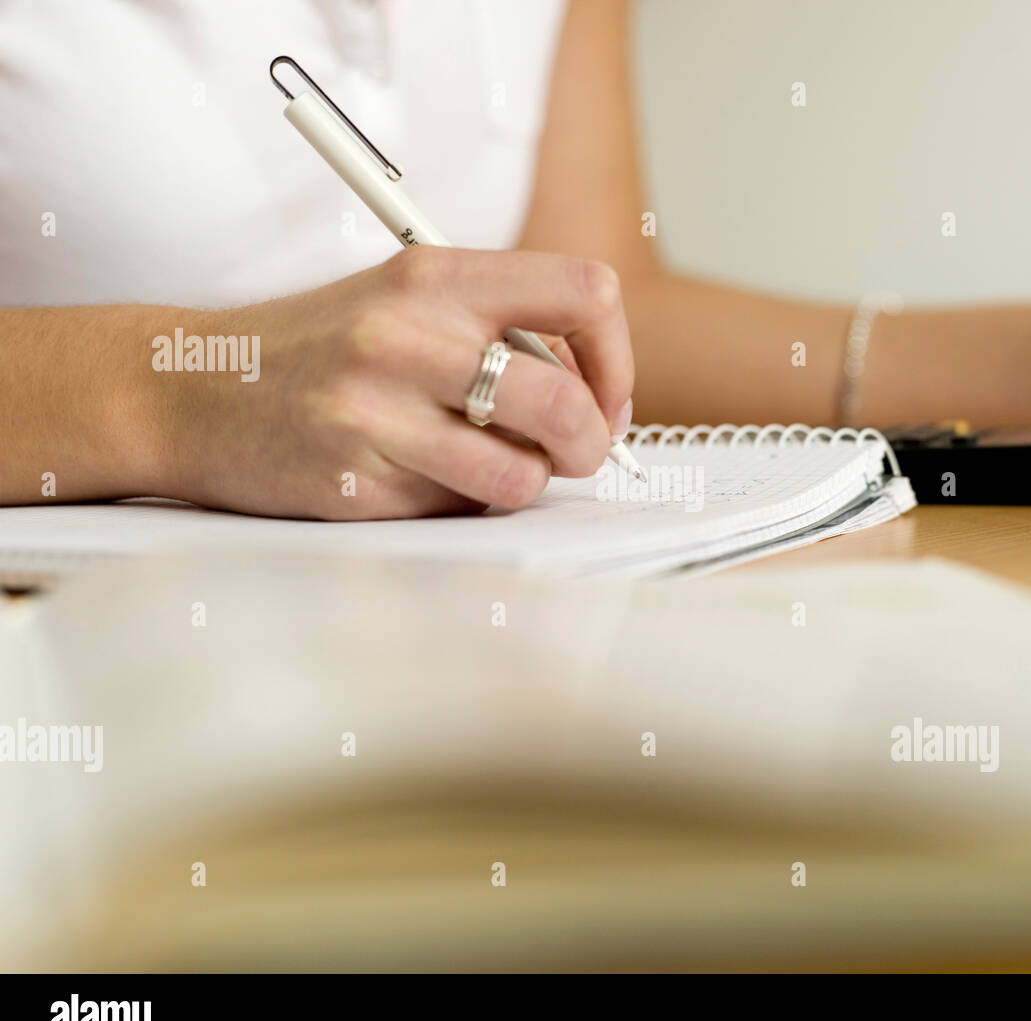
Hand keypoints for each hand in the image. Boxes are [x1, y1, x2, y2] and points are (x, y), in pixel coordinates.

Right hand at [155, 247, 634, 518]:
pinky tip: (417, 478)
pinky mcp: (356, 481)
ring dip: (524, 483)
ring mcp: (378, 412)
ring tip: (486, 466)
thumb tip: (600, 395)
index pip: (584, 292)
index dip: (617, 356)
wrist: (188, 387)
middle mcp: (408, 335)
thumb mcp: (403, 300)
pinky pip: (457, 509)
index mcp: (433, 274)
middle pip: (565, 402)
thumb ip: (497, 329)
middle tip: (574, 453)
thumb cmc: (316, 349)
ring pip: (521, 477)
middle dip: (590, 444)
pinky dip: (460, 504)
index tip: (605, 395)